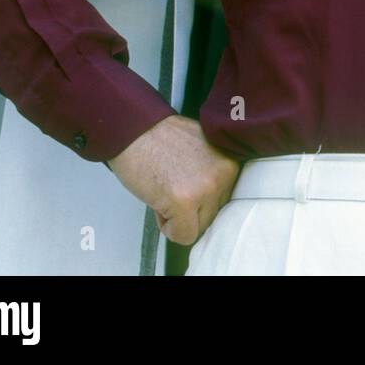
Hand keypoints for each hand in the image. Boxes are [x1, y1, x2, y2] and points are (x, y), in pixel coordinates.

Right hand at [105, 114, 242, 245]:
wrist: (134, 130)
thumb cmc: (160, 139)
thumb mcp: (203, 152)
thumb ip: (214, 174)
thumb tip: (215, 200)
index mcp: (230, 162)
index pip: (224, 200)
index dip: (199, 198)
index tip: (185, 185)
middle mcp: (224, 174)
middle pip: (212, 214)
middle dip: (191, 208)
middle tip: (171, 185)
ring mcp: (206, 188)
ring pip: (198, 226)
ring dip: (179, 216)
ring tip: (164, 189)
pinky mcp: (184, 202)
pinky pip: (183, 235)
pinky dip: (168, 227)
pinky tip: (158, 201)